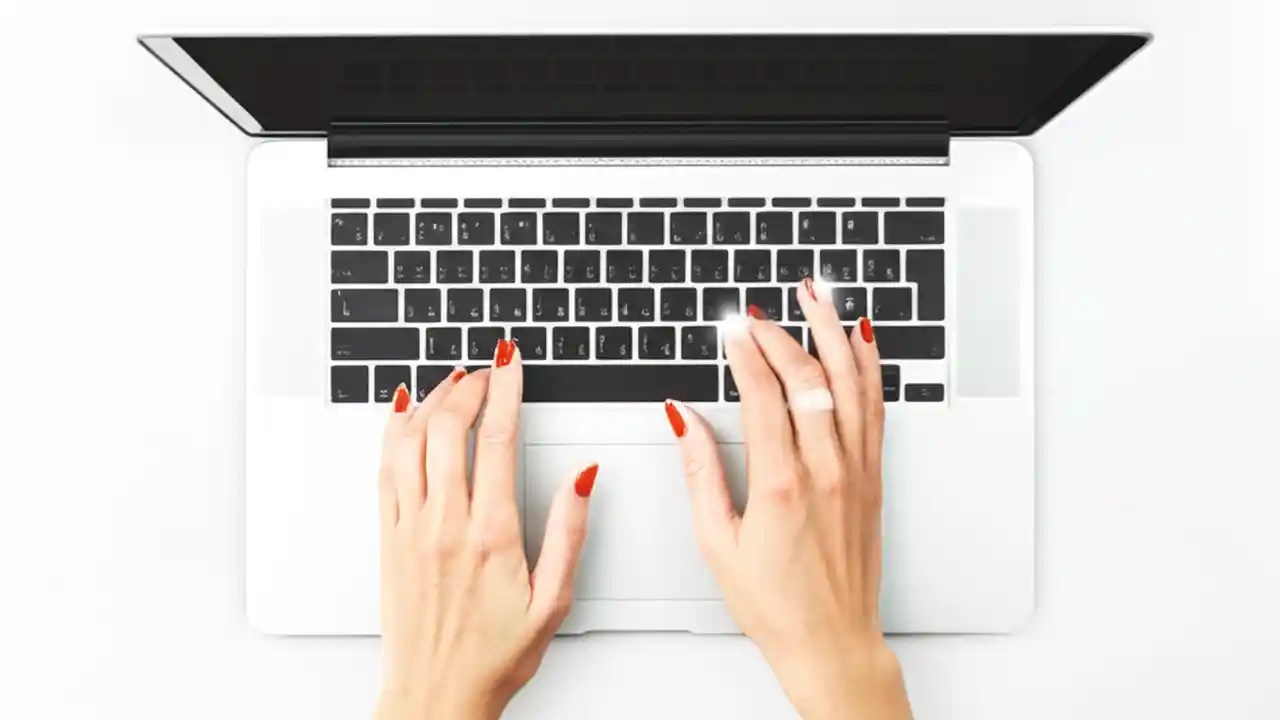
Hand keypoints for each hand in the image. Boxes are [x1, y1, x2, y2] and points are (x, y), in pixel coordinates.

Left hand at [375, 342, 597, 719]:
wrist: (436, 696)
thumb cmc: (495, 657)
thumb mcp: (555, 601)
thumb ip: (569, 532)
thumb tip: (582, 476)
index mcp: (491, 535)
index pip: (497, 439)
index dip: (505, 389)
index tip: (511, 362)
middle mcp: (445, 524)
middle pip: (447, 428)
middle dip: (468, 386)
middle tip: (486, 370)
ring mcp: (410, 529)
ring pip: (410, 441)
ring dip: (430, 402)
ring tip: (450, 382)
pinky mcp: (388, 539)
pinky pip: (384, 470)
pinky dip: (394, 433)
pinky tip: (405, 417)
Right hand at [666, 280, 910, 719]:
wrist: (832, 641)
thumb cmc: (775, 604)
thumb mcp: (717, 543)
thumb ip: (700, 474)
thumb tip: (685, 420)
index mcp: (781, 485)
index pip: (764, 395)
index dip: (745, 353)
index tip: (732, 329)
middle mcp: (826, 471)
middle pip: (808, 379)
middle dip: (781, 335)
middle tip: (760, 311)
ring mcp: (856, 472)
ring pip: (850, 383)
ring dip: (832, 333)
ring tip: (817, 297)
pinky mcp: (874, 479)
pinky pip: (876, 409)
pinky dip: (869, 369)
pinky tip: (860, 343)